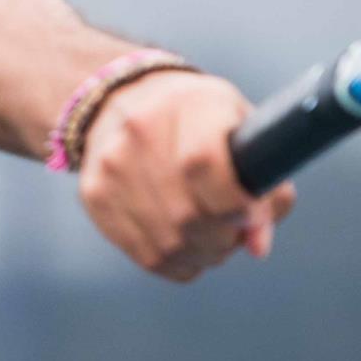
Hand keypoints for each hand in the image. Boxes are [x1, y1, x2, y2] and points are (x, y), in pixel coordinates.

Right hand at [74, 70, 295, 282]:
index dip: (235, 202)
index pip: (204, 164)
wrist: (126, 99)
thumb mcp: (243, 130)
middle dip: (224, 236)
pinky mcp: (95, 195)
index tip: (248, 213)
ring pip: (170, 244)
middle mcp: (139, 131)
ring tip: (212, 235)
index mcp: (186, 104)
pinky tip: (187, 242)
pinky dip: (178, 261)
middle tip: (234, 227)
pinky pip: (148, 256)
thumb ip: (265, 185)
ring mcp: (112, 165)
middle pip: (188, 214)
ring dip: (203, 253)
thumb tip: (257, 244)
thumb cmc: (200, 119)